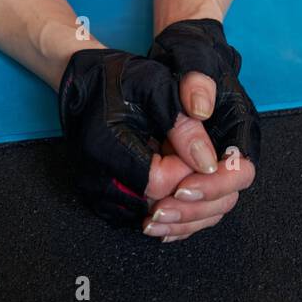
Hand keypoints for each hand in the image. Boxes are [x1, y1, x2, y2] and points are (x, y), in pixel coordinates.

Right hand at [57, 47, 224, 227]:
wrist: (88, 85)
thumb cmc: (121, 80)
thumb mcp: (157, 87)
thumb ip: (184, 125)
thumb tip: (208, 162)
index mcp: (105, 147)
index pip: (161, 183)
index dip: (193, 173)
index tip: (210, 155)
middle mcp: (96, 180)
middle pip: (160, 210)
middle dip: (198, 194)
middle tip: (212, 166)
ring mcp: (99, 196)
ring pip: (157, 222)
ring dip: (188, 205)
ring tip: (201, 174)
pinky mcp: (106, 203)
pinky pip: (147, 218)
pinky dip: (174, 210)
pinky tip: (187, 187)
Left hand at [142, 18, 259, 242]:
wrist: (181, 52)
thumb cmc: (191, 53)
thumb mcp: (192, 58)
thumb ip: (197, 81)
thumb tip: (200, 110)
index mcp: (240, 126)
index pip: (240, 170)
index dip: (213, 185)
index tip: (180, 186)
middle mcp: (232, 149)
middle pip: (226, 197)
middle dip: (193, 210)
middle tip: (157, 213)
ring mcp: (214, 163)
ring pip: (210, 207)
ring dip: (182, 220)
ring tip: (151, 223)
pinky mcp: (195, 170)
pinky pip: (195, 205)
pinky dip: (177, 218)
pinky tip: (154, 223)